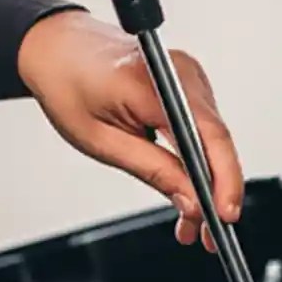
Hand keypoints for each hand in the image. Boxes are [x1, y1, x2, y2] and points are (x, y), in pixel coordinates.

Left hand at [18, 10, 242, 252]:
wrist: (58, 49)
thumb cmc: (69, 85)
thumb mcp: (101, 141)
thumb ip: (151, 170)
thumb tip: (190, 199)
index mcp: (151, 83)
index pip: (206, 135)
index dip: (223, 178)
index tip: (223, 214)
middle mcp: (179, 73)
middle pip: (216, 140)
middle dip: (216, 191)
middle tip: (208, 233)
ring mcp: (188, 77)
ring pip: (212, 140)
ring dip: (206, 181)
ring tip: (191, 221)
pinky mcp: (188, 85)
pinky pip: (203, 129)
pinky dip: (198, 160)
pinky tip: (188, 188)